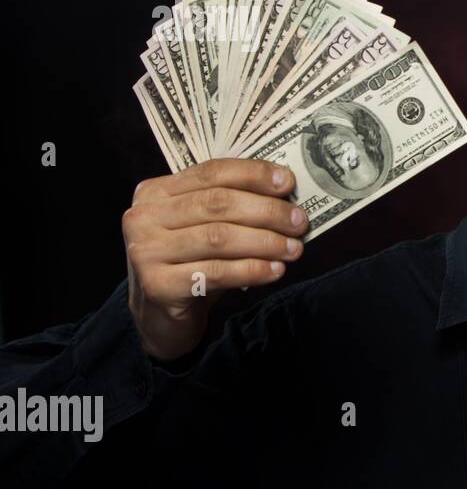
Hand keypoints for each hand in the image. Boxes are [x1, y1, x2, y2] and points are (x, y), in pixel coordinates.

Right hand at [122, 159, 308, 360]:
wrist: (159, 316)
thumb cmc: (191, 263)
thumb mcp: (205, 227)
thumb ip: (233, 206)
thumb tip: (286, 193)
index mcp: (156, 192)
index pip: (211, 172)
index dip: (253, 174)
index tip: (288, 182)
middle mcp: (144, 217)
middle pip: (217, 203)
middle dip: (267, 211)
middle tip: (300, 222)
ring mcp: (146, 251)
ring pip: (219, 237)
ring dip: (265, 242)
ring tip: (294, 249)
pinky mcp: (158, 285)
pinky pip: (217, 272)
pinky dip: (252, 269)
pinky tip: (275, 270)